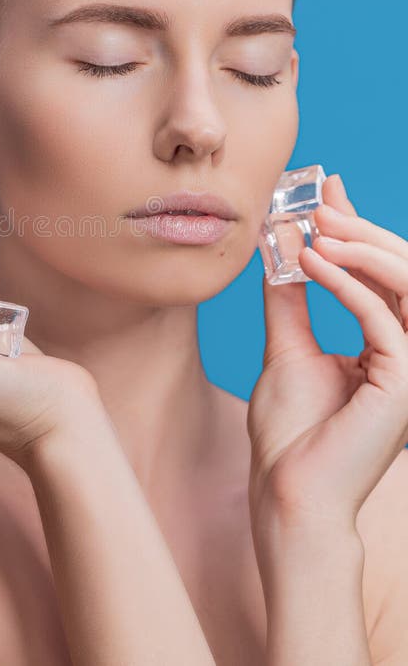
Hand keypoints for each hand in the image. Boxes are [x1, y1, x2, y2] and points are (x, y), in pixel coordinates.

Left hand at [247, 174, 407, 530]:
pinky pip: (384, 317)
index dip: (358, 229)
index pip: (380, 276)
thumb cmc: (289, 431)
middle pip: (401, 274)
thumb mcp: (286, 346)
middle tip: (321, 203)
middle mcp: (406, 354)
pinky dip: (349, 284)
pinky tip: (313, 262)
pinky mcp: (404, 382)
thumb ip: (291, 297)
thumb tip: (285, 246)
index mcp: (384, 349)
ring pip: (406, 288)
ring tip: (319, 226)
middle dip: (362, 231)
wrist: (286, 488)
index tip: (328, 191)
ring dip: (363, 249)